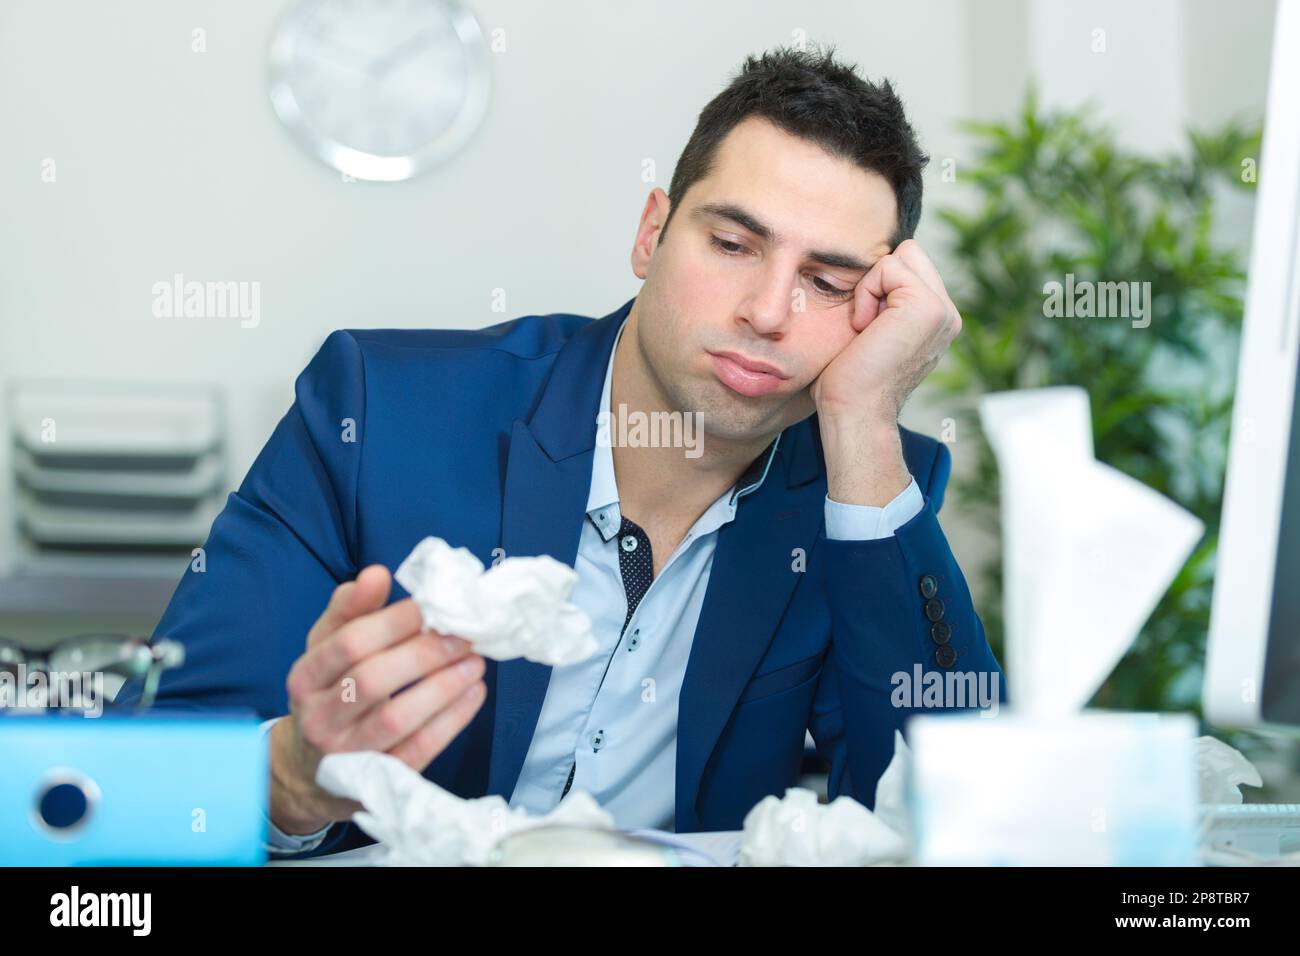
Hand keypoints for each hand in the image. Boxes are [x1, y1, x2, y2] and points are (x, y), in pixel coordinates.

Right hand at [269, 565, 486, 834]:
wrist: (312, 771)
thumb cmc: (330, 693)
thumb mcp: (327, 648)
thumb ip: (350, 609)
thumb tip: (376, 573)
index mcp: (305, 677)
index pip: (349, 643)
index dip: (394, 621)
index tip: (431, 605)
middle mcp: (319, 717)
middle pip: (373, 680)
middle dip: (424, 653)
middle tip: (463, 634)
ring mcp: (347, 753)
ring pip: (397, 718)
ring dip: (443, 686)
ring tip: (475, 661)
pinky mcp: (378, 778)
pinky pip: (419, 748)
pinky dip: (452, 719)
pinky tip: (474, 692)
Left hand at [810, 239, 962, 428]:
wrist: (854, 413)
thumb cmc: (849, 382)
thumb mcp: (872, 332)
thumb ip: (884, 302)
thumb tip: (870, 268)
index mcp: (936, 320)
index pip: (909, 265)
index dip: (877, 284)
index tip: (865, 327)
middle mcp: (947, 314)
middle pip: (909, 253)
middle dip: (878, 279)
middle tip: (866, 324)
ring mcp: (942, 310)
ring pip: (901, 255)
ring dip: (871, 287)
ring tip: (866, 328)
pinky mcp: (928, 306)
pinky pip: (889, 266)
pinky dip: (867, 293)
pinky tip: (865, 328)